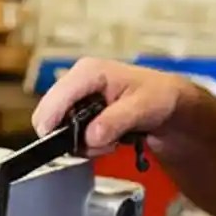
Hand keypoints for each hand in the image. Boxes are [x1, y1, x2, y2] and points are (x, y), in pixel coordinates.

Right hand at [32, 58, 189, 154]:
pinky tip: (105, 140)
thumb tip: (92, 135)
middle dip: (72, 136)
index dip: (52, 120)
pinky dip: (86, 144)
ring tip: (110, 140)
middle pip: (50, 115)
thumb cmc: (157, 95)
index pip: (56, 97)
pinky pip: (68, 135)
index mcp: (88, 71)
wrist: (165, 102)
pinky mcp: (77, 112)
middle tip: (101, 143)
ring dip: (82, 143)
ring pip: (58, 129)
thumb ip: (116, 120)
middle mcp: (76, 81)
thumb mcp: (142, 107)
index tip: (57, 143)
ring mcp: (75, 97)